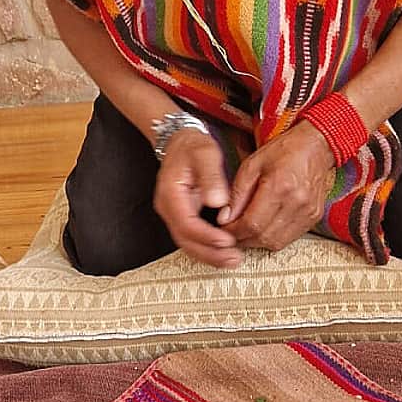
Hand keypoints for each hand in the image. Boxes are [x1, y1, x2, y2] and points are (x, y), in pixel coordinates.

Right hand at [154, 130, 242, 268]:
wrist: (179, 141)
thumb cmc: (192, 146)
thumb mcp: (204, 153)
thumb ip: (211, 177)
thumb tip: (217, 201)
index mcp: (170, 194)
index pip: (186, 224)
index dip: (207, 236)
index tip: (227, 241)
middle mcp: (168, 207)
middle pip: (185, 240)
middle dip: (209, 253)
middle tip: (233, 259)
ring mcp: (173, 214)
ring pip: (187, 243)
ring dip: (209, 255)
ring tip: (231, 260)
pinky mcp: (182, 216)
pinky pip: (191, 238)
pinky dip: (206, 248)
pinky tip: (223, 252)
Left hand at [220, 121, 335, 250]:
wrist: (316, 146)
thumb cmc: (284, 150)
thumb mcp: (252, 165)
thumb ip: (237, 193)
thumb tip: (226, 218)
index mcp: (279, 186)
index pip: (252, 224)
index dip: (234, 231)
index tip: (224, 228)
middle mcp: (296, 203)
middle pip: (263, 237)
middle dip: (243, 239)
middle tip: (232, 232)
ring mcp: (308, 212)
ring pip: (276, 243)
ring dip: (257, 241)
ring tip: (246, 230)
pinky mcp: (314, 217)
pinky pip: (289, 239)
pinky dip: (272, 238)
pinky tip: (264, 227)